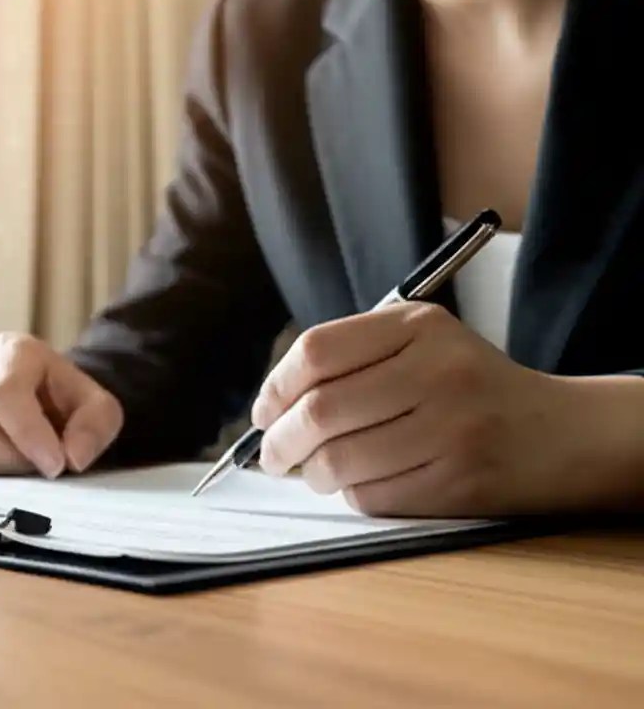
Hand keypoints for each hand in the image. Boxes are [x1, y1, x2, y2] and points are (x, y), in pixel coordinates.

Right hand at [0, 333, 123, 477]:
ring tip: (22, 468)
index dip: (28, 435)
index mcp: (12, 352)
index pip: (4, 393)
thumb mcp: (99, 408)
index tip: (56, 466)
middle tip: (39, 468)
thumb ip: (95, 426)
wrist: (48, 405)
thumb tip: (73, 457)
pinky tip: (1, 472)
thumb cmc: (68, 403)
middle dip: (9, 457)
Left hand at [249, 302, 642, 516]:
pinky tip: (364, 485)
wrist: (560, 434)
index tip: (263, 412)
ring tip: (318, 473)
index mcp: (419, 326)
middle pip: (319, 411)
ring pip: (339, 461)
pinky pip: (372, 496)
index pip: (316, 351)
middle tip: (272, 457)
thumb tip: (269, 409)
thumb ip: (351, 360)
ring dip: (313, 475)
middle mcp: (436, 371)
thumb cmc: (469, 388)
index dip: (275, 387)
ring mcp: (451, 428)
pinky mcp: (458, 481)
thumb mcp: (422, 344)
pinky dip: (353, 495)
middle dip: (279, 443)